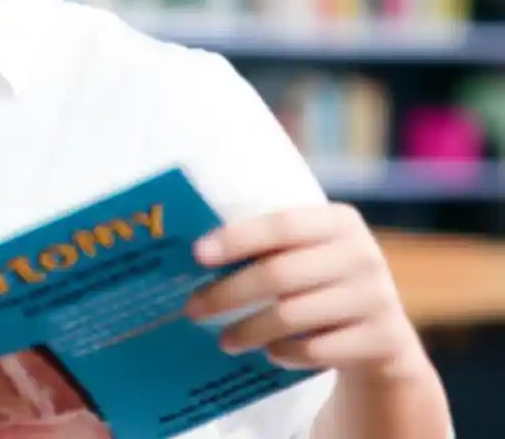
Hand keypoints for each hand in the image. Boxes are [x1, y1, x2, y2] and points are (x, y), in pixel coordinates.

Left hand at [184, 202, 427, 380]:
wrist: (381, 337)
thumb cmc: (322, 285)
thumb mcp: (307, 255)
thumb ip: (267, 249)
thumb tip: (194, 260)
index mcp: (339, 221)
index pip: (280, 224)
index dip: (236, 239)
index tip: (196, 255)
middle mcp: (363, 255)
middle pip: (279, 274)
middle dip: (227, 293)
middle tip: (192, 309)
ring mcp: (377, 298)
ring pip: (292, 316)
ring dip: (249, 330)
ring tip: (223, 341)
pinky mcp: (381, 340)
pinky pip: (315, 349)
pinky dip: (285, 353)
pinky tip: (270, 353)